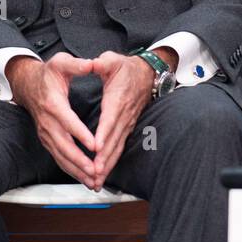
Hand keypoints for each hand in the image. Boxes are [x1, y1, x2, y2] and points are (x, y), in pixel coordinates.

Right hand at [8, 53, 97, 188]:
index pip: (68, 121)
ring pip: (60, 156)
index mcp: (53, 104)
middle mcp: (47, 122)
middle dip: (79, 160)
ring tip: (93, 181)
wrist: (28, 84)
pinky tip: (84, 178)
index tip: (94, 145)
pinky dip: (70, 169)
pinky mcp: (47, 139)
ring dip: (76, 170)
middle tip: (95, 171)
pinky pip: (58, 157)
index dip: (80, 134)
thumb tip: (91, 63)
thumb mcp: (61, 62)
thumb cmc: (49, 73)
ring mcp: (46, 133)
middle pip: (63, 145)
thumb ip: (76, 64)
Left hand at [87, 50, 165, 191]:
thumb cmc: (126, 68)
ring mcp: (127, 123)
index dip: (104, 133)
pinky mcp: (127, 128)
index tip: (96, 148)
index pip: (110, 119)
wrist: (147, 73)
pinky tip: (103, 174)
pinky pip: (119, 147)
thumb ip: (102, 63)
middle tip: (94, 173)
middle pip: (114, 140)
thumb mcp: (112, 61)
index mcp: (117, 99)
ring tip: (97, 180)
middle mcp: (124, 115)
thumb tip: (94, 63)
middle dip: (104, 158)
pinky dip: (111, 162)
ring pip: (117, 147)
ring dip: (107, 165)